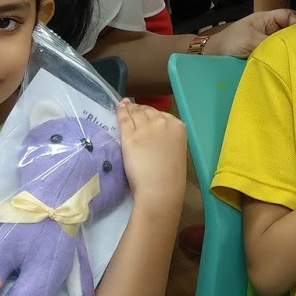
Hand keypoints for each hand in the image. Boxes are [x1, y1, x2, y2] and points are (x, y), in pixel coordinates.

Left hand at [116, 98, 187, 214]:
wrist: (161, 189)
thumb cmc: (170, 177)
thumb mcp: (176, 150)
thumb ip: (168, 138)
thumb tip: (157, 135)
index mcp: (177, 127)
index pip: (161, 114)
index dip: (150, 113)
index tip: (144, 113)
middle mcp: (162, 123)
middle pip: (147, 111)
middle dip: (139, 109)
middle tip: (132, 109)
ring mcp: (145, 128)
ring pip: (135, 113)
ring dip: (129, 108)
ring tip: (124, 106)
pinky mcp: (130, 136)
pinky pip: (124, 119)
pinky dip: (120, 112)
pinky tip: (118, 108)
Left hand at [203, 9, 295, 56]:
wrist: (213, 57)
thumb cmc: (230, 42)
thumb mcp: (252, 39)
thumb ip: (272, 42)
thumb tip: (291, 49)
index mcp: (267, 19)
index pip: (289, 15)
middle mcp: (270, 29)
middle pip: (290, 30)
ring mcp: (268, 43)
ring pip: (285, 44)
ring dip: (290, 50)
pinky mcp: (266, 56)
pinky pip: (279, 55)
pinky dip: (283, 59)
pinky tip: (289, 65)